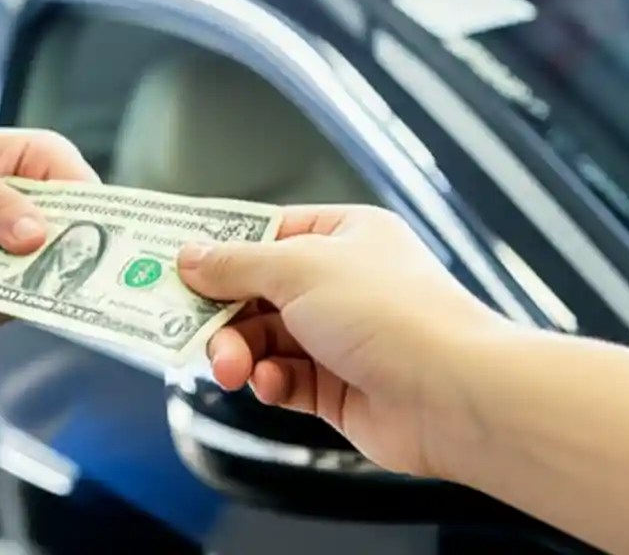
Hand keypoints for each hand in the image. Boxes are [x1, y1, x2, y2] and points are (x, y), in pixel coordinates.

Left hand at [0, 129, 98, 326]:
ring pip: (41, 287)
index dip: (99, 230)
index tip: (93, 262)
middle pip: (75, 249)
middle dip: (50, 273)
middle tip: (29, 291)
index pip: (91, 199)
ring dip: (6, 296)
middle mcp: (46, 205)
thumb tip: (35, 239)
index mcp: (47, 162)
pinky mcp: (4, 277)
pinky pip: (8, 307)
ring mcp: (26, 245)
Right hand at [177, 205, 507, 476]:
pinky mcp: (338, 387)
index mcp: (344, 236)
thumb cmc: (396, 315)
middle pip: (256, 292)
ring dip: (239, 352)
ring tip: (231, 367)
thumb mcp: (299, 269)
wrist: (454, 395)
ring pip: (263, 339)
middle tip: (191, 330)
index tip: (174, 265)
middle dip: (222, 314)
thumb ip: (236, 264)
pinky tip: (272, 385)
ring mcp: (341, 337)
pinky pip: (283, 379)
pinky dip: (269, 382)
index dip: (220, 249)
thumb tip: (190, 256)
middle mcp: (343, 283)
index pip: (266, 233)